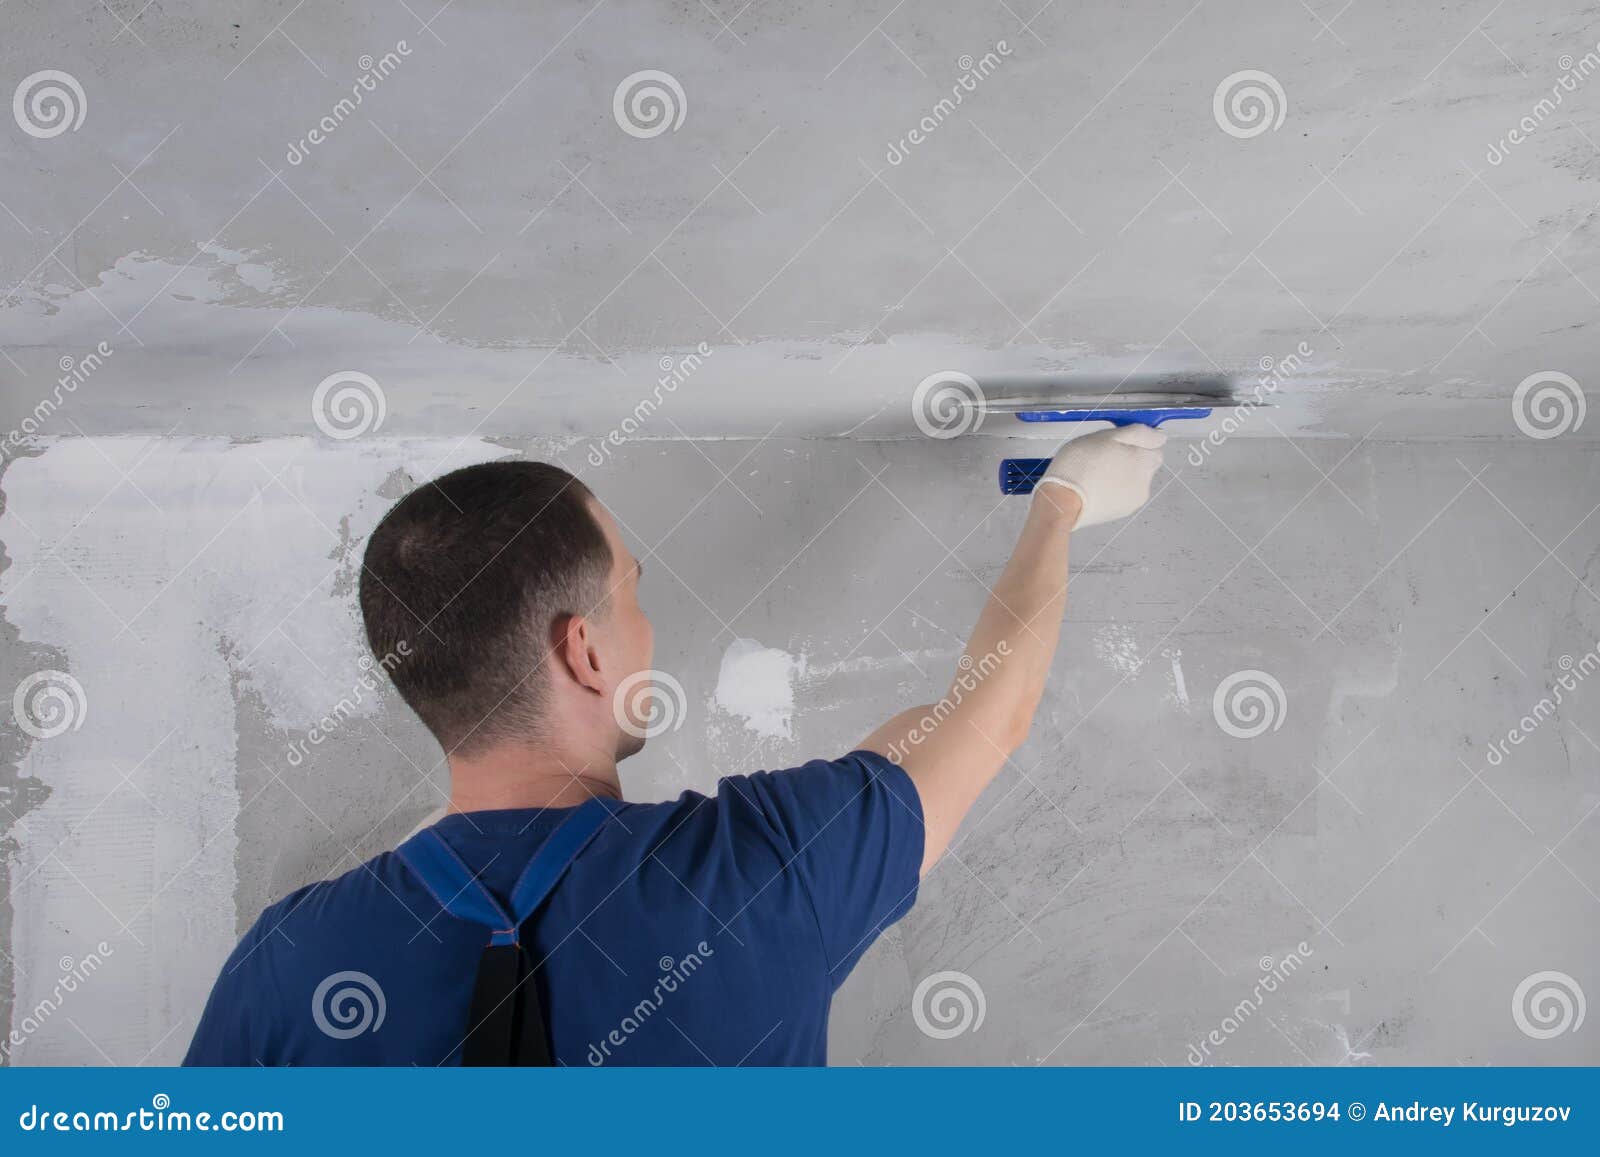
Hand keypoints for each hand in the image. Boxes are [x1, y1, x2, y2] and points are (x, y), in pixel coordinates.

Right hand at [1036, 424, 1165, 528]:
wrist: (1063, 502)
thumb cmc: (1080, 465)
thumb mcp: (1106, 436)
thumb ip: (1137, 433)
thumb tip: (1160, 436)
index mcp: (1144, 459)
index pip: (1156, 445)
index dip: (1137, 441)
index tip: (1118, 443)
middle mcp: (1146, 481)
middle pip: (1147, 463)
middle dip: (1132, 458)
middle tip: (1105, 457)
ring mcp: (1135, 499)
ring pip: (1135, 480)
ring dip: (1123, 475)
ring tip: (1097, 474)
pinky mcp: (1122, 512)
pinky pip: (1124, 495)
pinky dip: (1115, 490)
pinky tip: (1096, 488)